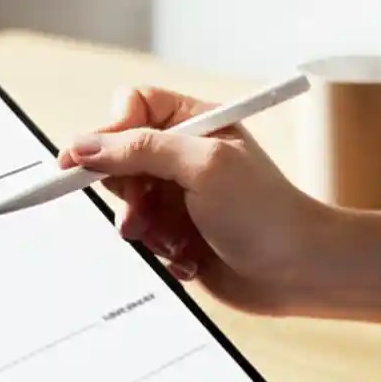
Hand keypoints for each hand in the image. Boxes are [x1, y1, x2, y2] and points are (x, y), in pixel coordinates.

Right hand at [58, 86, 336, 314]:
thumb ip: (140, 150)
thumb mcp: (202, 167)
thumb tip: (86, 146)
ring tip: (174, 238)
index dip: (105, 134)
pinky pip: (143, 237)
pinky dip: (160, 249)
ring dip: (145, 226)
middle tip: (144, 211)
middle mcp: (185, 155)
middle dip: (127, 191)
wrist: (299, 272)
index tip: (81, 161)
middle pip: (119, 158)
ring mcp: (181, 194)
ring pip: (126, 203)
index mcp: (196, 123)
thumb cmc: (267, 213)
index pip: (130, 109)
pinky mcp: (178, 232)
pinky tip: (190, 255)